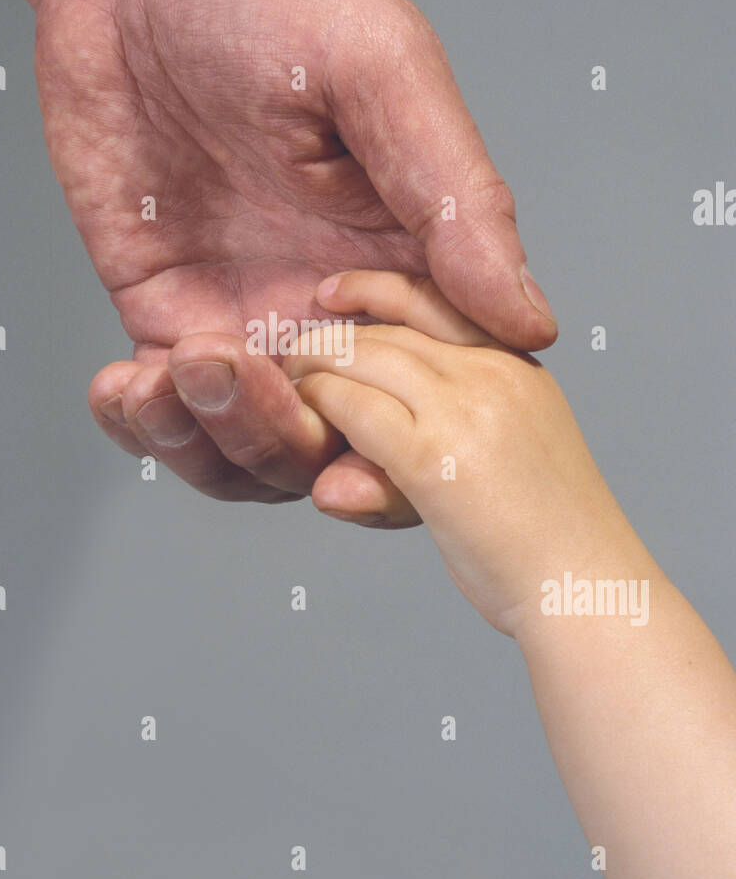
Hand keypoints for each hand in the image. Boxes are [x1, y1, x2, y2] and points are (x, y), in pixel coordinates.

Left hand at [35, 0, 555, 524]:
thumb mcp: (383, 71)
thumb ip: (454, 197)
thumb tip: (529, 318)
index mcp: (409, 257)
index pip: (436, 392)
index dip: (403, 444)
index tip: (352, 442)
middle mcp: (335, 298)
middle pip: (338, 443)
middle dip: (286, 447)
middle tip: (237, 374)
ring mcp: (248, 310)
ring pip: (248, 448)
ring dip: (210, 445)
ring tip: (175, 371)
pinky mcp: (164, 307)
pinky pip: (165, 409)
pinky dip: (146, 426)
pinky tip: (126, 385)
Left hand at [286, 270, 624, 631]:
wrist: (588, 589)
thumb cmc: (549, 541)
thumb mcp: (519, 456)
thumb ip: (462, 426)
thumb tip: (404, 417)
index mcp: (519, 367)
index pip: (439, 301)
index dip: (379, 289)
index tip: (334, 294)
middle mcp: (496, 373)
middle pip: (393, 331)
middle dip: (334, 338)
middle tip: (294, 354)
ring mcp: (468, 409)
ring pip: (366, 360)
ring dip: (316, 367)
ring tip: (290, 382)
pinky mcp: (435, 457)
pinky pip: (357, 409)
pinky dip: (321, 405)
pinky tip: (304, 416)